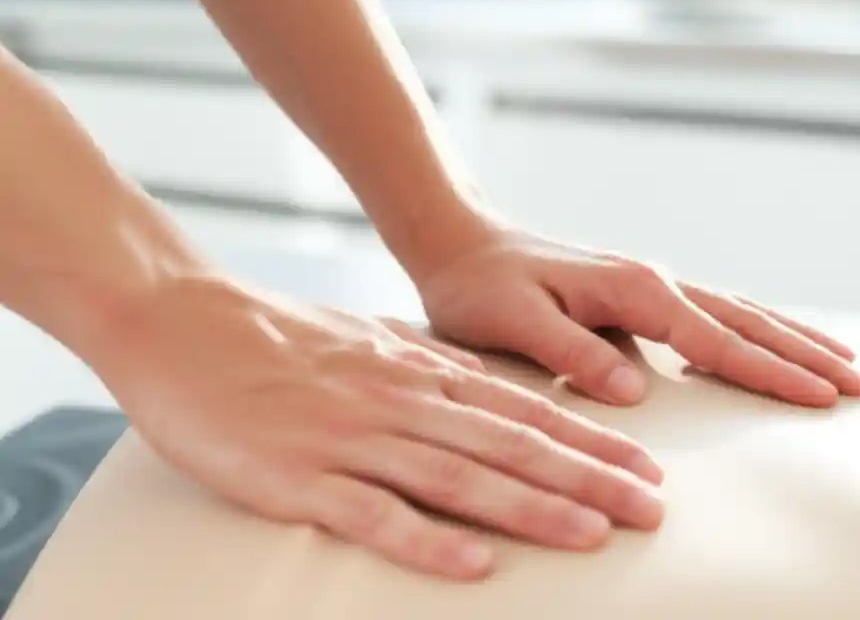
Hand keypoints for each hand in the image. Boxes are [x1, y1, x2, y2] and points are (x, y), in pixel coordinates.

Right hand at [89, 274, 663, 580]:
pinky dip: (427, 539)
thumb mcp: (371, 341)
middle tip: (652, 509)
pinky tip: (476, 564)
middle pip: (513, 446)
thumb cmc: (278, 336)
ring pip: (460, 477)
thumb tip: (486, 386)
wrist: (181, 320)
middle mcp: (403, 402)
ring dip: (533, 507)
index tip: (646, 467)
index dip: (592, 442)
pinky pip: (373, 513)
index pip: (527, 411)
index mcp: (422, 373)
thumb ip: (430, 366)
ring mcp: (353, 439)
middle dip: (590, 479)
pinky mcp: (298, 477)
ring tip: (595, 534)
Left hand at [415, 223, 859, 407]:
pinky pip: (718, 315)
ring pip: (742, 314)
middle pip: (747, 323)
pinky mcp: (644, 295)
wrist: (461, 244)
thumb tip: (634, 390)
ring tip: (844, 364)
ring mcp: (654, 285)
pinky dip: (758, 331)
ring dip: (793, 340)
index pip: (716, 341)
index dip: (771, 373)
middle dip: (804, 355)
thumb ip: (571, 351)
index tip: (821, 397)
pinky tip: (776, 345)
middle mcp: (655, 282)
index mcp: (635, 290)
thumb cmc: (480, 288)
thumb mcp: (513, 322)